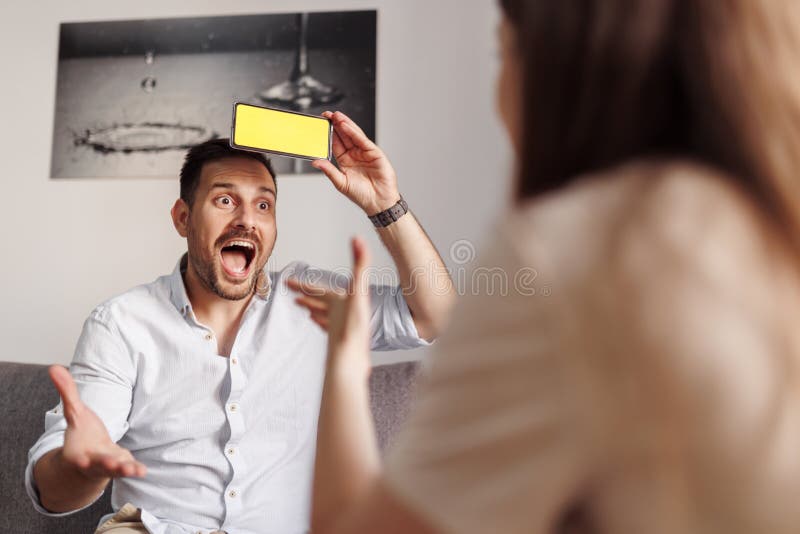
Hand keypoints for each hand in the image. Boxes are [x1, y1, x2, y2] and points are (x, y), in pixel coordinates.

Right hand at [48, 365, 145, 479]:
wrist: (90, 455)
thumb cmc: (81, 434)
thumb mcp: (74, 412)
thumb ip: (67, 392)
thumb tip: (53, 367)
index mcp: (76, 454)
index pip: (76, 457)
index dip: (78, 460)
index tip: (80, 461)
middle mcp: (92, 463)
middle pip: (99, 465)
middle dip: (107, 465)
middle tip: (115, 465)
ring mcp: (107, 467)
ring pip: (116, 469)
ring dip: (125, 469)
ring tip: (137, 470)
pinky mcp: (121, 466)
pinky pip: (128, 468)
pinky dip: (135, 469)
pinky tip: (142, 470)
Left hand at [288, 237, 371, 372]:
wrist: (351, 359)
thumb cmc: (352, 326)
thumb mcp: (358, 291)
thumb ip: (360, 264)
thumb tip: (357, 238)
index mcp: (334, 301)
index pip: (314, 289)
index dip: (301, 284)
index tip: (286, 281)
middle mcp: (332, 314)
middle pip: (315, 304)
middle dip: (305, 298)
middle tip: (294, 297)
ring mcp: (336, 330)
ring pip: (322, 319)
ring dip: (315, 313)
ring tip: (308, 313)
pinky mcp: (343, 343)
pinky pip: (332, 333)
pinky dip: (327, 328)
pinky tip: (328, 330)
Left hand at [312, 111, 400, 214]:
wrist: (378, 202)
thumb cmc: (361, 195)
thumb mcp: (340, 182)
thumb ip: (329, 170)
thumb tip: (315, 162)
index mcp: (346, 160)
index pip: (336, 143)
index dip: (329, 133)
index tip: (321, 124)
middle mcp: (355, 154)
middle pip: (344, 136)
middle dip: (336, 125)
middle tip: (327, 115)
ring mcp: (365, 153)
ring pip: (354, 135)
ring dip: (345, 125)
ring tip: (336, 116)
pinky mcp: (374, 153)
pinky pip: (363, 140)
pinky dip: (354, 133)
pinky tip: (346, 126)